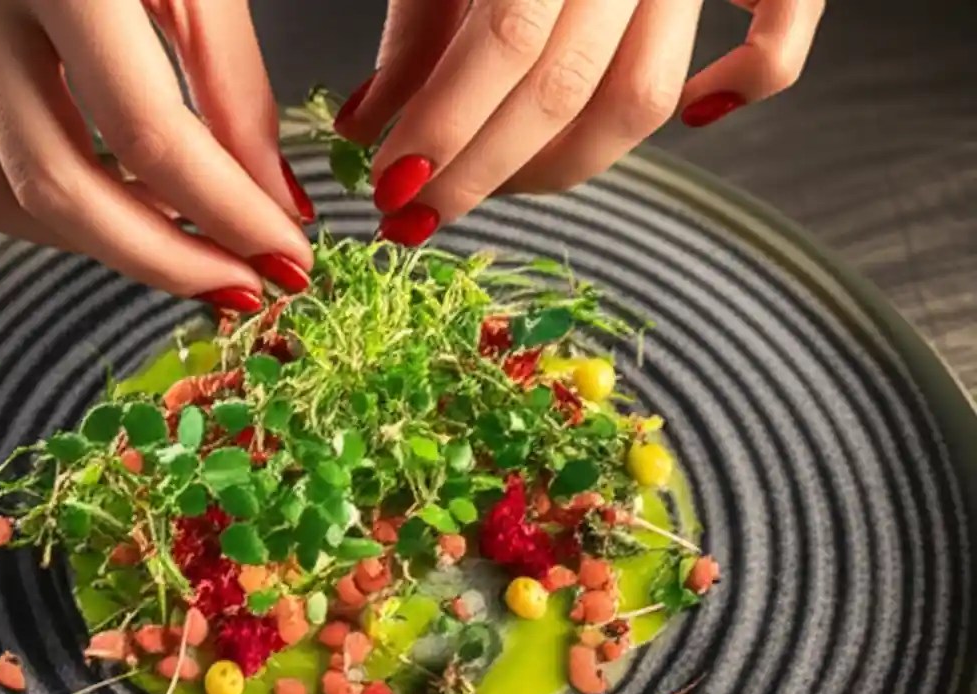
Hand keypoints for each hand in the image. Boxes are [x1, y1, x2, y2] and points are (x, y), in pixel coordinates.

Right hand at [0, 0, 315, 312]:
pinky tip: (118, 206)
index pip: (148, 135)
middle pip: (60, 187)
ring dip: (101, 246)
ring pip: (1, 196)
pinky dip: (51, 209)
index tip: (287, 256)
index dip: (227, 213)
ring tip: (185, 251)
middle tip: (240, 287)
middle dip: (164, 260)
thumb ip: (235, 83)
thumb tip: (271, 203)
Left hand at [335, 0, 824, 245]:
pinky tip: (694, 115)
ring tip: (495, 184)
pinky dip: (746, 82)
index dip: (445, 130)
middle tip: (419, 212)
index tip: (390, 189)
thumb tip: (366, 125)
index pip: (507, 43)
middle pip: (568, 88)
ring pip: (647, 97)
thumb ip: (416, 24)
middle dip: (480, 171)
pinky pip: (784, 38)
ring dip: (563, 166)